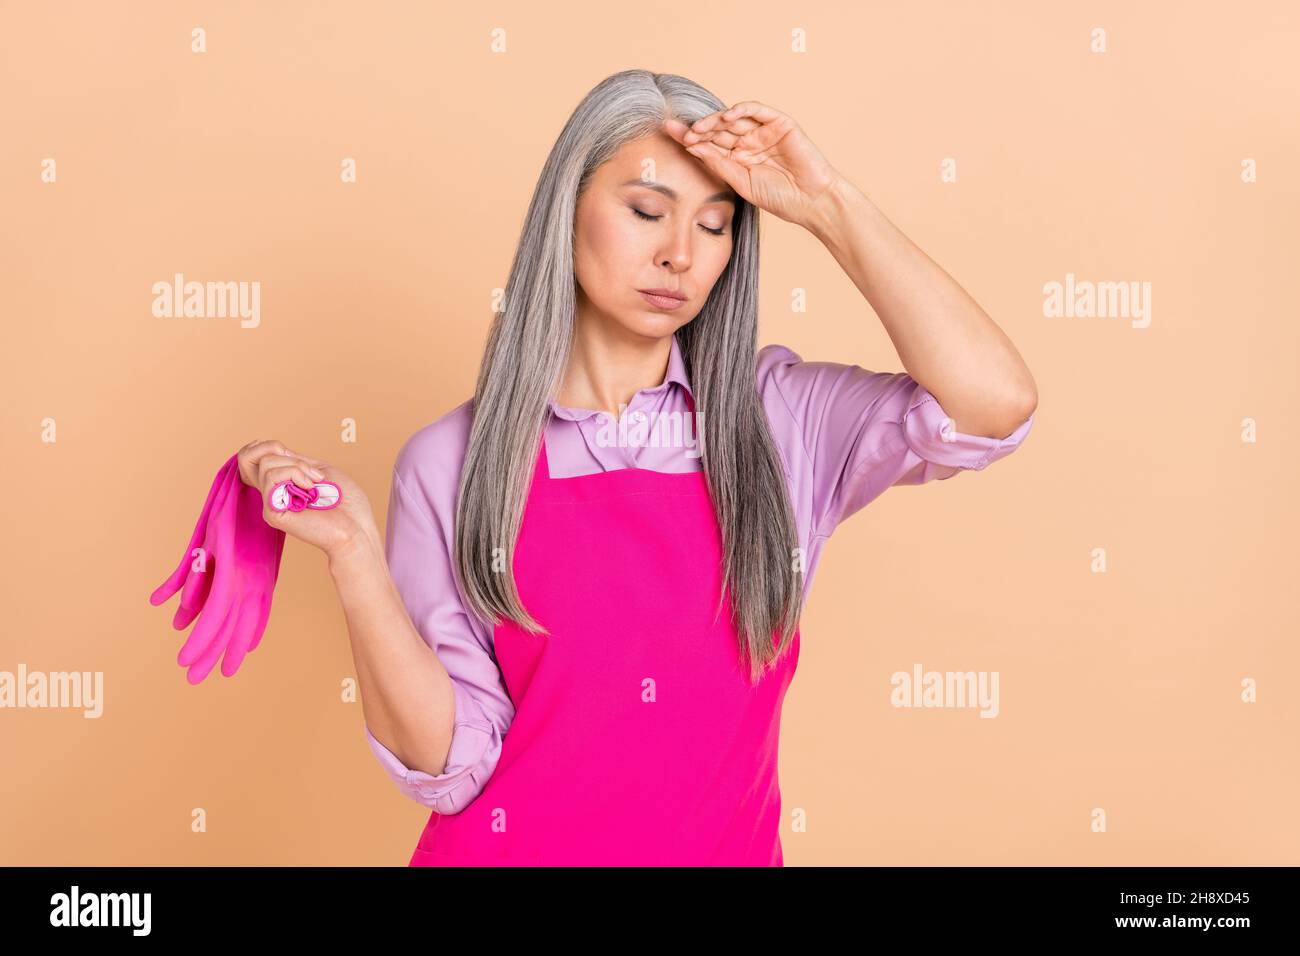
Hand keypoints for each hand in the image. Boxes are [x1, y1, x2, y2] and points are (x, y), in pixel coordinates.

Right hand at [237, 439, 377, 561]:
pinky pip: (272, 478)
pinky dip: (295, 473)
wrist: (358, 528)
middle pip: (262, 458)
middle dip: (292, 458)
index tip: (290, 452)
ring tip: (314, 484)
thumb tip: (274, 450)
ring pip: (266, 465)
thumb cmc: (347, 503)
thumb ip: (295, 461)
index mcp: (283, 485)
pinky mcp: (273, 512)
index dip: (266, 446)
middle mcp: (273, 495)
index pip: (253, 458)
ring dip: (297, 466)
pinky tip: (310, 489)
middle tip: (316, 476)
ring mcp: (271, 504)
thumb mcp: (321, 470)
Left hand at [662, 101, 841, 228]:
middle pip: (718, 129)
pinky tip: (726, 117)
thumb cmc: (779, 198)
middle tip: (681, 132)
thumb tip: (691, 148)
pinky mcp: (780, 123)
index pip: (710, 144)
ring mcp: (764, 131)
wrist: (811, 201)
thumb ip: (718, 163)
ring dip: (715, 120)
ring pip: (734, 119)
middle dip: (699, 129)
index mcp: (738, 158)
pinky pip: (757, 110)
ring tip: (699, 128)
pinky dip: (741, 110)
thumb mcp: (740, 182)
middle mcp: (749, 142)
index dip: (691, 138)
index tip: (671, 134)